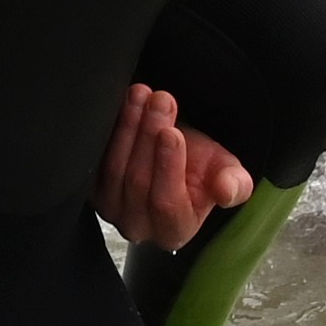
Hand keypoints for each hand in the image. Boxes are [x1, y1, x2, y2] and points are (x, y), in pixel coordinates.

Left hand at [93, 81, 250, 250]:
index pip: (166, 204)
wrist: (173, 151)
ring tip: (141, 95)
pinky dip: (110, 129)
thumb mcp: (225, 170)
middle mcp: (138, 225)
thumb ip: (234, 183)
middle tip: (160, 100)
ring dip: (129, 126)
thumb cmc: (199, 165)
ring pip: (114, 168)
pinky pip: (95, 160)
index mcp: (174, 230)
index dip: (168, 167)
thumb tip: (226, 191)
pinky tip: (123, 104)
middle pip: (138, 181)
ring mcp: (110, 208)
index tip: (172, 133)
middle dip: (149, 134)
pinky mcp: (91, 189)